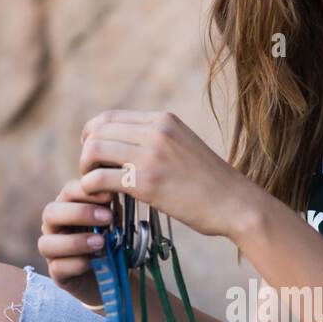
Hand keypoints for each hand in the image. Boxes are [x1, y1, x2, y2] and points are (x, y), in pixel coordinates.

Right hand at [38, 177, 114, 305]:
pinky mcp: (57, 274)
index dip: (86, 191)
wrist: (112, 275)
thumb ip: (111, 206)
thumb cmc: (110, 240)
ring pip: (47, 243)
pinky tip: (92, 263)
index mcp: (67, 207)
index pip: (68, 191)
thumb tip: (117, 189)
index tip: (110, 195)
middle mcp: (54, 227)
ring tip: (101, 243)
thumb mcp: (113, 222)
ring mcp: (52, 251)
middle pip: (50, 213)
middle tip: (108, 218)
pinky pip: (58, 268)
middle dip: (79, 214)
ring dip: (76, 242)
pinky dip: (76, 264)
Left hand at [78, 110, 256, 238]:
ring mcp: (151, 156)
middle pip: (96, 131)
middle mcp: (156, 132)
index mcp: (163, 120)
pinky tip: (103, 201)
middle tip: (92, 175)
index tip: (93, 155)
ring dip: (86, 171)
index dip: (91, 135)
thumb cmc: (212, 184)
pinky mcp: (147, 183)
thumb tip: (128, 146)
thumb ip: (158, 141)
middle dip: (86, 154)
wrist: (236, 204)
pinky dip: (92, 190)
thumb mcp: (185, 146)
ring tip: (96, 188)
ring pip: (93, 151)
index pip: (109, 116)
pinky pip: (99, 179)